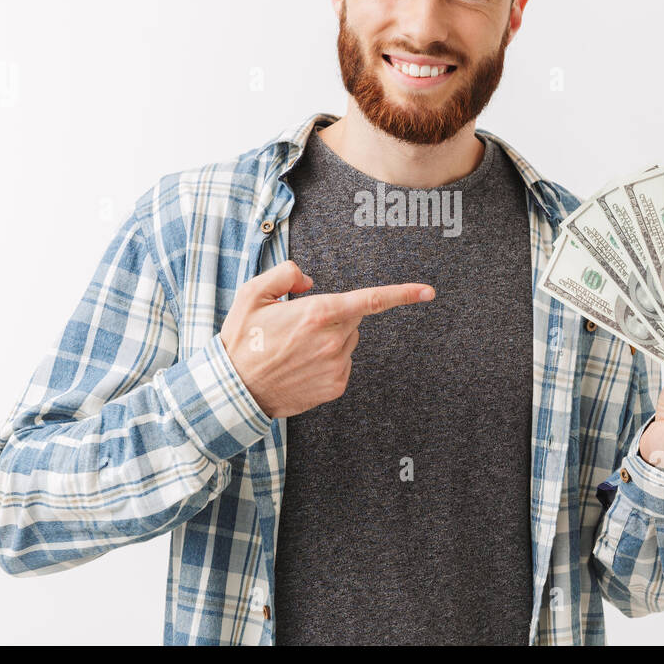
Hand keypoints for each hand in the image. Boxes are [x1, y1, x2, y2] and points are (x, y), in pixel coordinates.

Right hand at [219, 260, 434, 419]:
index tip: (428, 291)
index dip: (403, 294)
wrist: (235, 390)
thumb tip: (308, 280)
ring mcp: (337, 366)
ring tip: (295, 348)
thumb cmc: (242, 340)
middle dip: (333, 315)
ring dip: (330, 339)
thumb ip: (285, 273)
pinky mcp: (336, 386)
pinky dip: (327, 361)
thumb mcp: (251, 293)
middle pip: (352, 318)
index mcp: (318, 313)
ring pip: (348, 341)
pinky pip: (342, 363)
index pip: (371, 300)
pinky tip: (301, 365)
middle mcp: (333, 340)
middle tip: (298, 326)